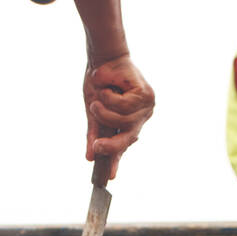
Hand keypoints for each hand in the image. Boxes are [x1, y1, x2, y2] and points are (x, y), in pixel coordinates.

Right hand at [83, 56, 153, 179]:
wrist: (103, 58)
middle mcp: (140, 116)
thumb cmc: (99, 83)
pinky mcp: (146, 96)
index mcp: (129, 122)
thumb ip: (95, 134)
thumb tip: (90, 156)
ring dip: (105, 112)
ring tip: (96, 101)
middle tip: (96, 147)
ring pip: (124, 122)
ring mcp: (146, 107)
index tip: (110, 177)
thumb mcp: (94, 112)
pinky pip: (125, 107)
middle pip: (128, 138)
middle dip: (111, 145)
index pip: (123, 144)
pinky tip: (109, 90)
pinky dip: (111, 99)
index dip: (116, 159)